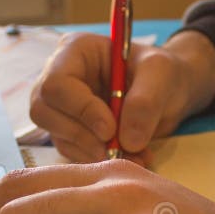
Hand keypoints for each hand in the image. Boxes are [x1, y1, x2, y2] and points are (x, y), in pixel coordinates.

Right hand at [30, 30, 214, 163]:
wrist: (170, 93)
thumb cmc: (162, 73)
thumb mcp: (161, 75)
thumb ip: (146, 101)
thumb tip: (128, 140)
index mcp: (75, 51)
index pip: (57, 84)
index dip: (80, 110)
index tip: (110, 130)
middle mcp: (60, 78)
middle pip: (44, 112)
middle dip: (81, 136)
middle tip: (115, 149)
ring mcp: (63, 108)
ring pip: (57, 136)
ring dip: (93, 153)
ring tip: (134, 156)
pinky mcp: (71, 132)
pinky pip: (73, 152)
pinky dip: (100, 161)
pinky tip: (130, 157)